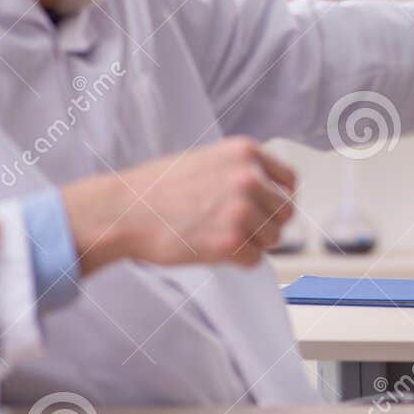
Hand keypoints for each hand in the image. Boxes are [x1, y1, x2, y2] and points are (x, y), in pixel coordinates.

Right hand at [63, 137, 298, 274]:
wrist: (124, 211)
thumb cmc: (159, 189)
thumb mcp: (207, 161)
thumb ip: (241, 171)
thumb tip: (271, 194)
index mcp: (245, 152)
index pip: (289, 180)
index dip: (279, 199)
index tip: (269, 209)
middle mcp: (248, 177)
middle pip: (285, 213)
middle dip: (266, 224)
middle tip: (238, 229)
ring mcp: (241, 209)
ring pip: (272, 239)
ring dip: (252, 243)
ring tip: (219, 236)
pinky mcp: (231, 242)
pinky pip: (254, 260)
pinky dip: (237, 261)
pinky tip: (212, 249)